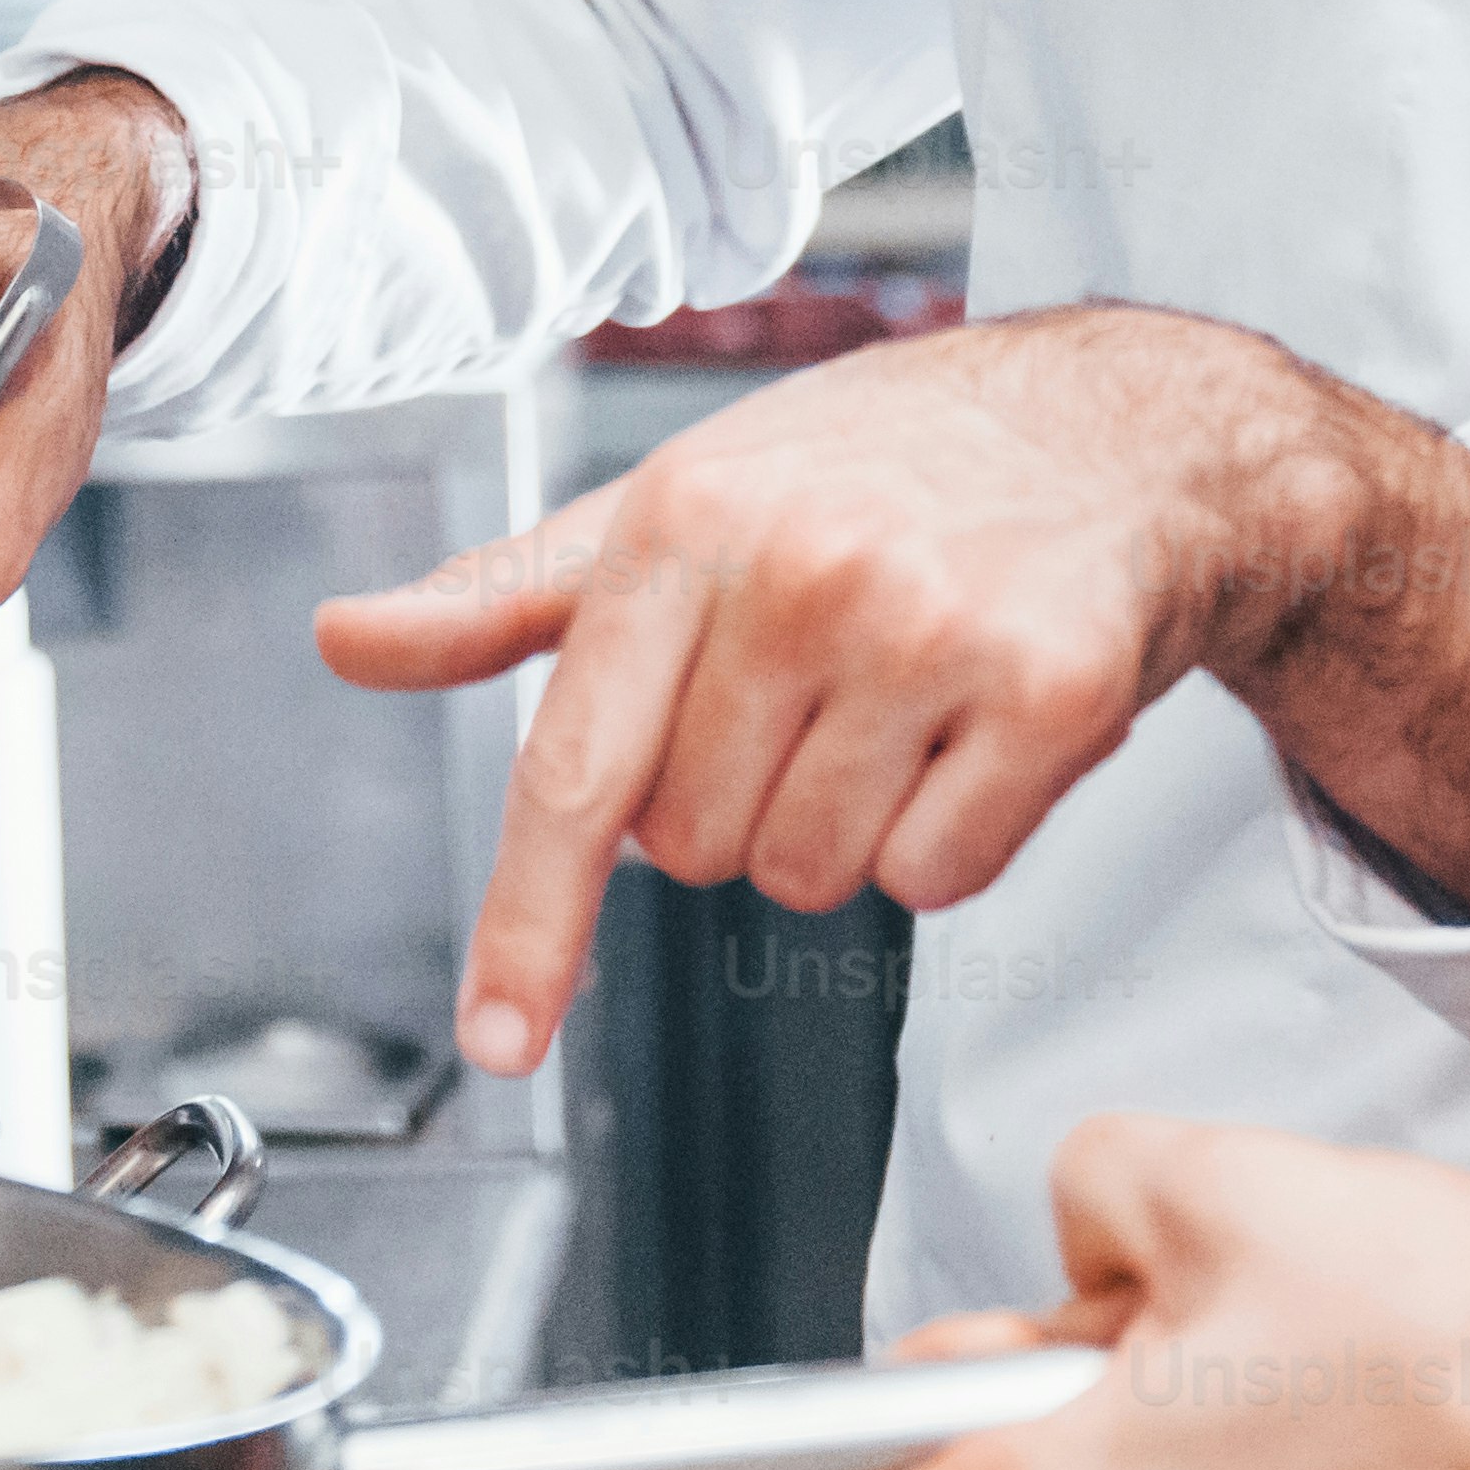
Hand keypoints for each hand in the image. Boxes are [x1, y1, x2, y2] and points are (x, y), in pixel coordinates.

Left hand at [326, 306, 1469, 1082]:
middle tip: (806, 695)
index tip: (499, 1039)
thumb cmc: (878, 468)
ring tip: (895, 701)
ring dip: (843, 825)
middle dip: (737, 805)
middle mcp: (798, 569)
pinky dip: (949, 837)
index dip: (529, 921)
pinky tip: (974, 728)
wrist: (1122, 429)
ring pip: (810, 877)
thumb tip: (347, 641)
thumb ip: (505, 598)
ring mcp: (930, 627)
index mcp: (678, 520)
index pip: (572, 767)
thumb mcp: (675, 501)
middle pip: (694, 849)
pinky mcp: (1049, 689)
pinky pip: (937, 879)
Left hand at [796, 1117, 1469, 1469]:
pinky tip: (1354, 1363)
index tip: (843, 1365)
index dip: (827, 1420)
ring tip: (1292, 1309)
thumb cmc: (1456, 1359)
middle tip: (1159, 1268)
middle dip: (1048, 1350)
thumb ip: (1091, 1181)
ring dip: (1165, 1376)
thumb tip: (1095, 1221)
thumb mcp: (1210, 1177)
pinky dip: (1254, 1423)